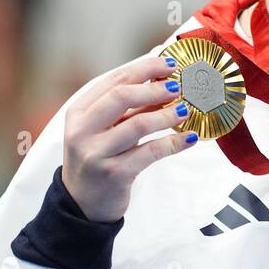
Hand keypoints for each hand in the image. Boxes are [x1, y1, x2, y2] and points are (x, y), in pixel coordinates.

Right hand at [61, 53, 196, 222]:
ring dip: (167, 114)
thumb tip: (163, 80)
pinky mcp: (114, 174)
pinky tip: (190, 138)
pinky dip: (174, 142)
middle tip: (179, 86)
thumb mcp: (102, 129)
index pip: (114, 80)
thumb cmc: (97, 158)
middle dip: (155, 88)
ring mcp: (97, 153)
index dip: (145, 68)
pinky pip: (151, 152)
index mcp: (79, 112)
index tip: (169, 64)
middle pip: (122, 96)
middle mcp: (82, 131)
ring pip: (138, 124)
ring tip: (186, 110)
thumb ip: (126, 106)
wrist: (82, 204)